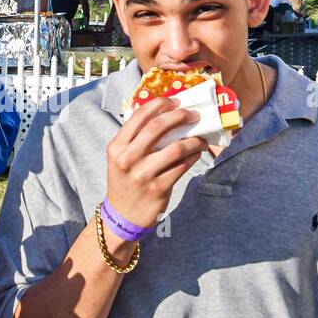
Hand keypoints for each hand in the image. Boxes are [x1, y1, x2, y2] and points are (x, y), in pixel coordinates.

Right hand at [105, 96, 208, 229]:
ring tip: (200, 138)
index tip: (175, 101)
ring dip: (193, 140)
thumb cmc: (125, 181)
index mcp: (117, 147)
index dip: (160, 104)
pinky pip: (182, 167)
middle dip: (180, 116)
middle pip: (158, 127)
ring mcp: (143, 175)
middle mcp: (127, 159)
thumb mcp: (119, 158)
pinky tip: (197, 153)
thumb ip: (134, 137)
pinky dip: (193, 156)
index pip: (139, 116)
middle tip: (192, 115)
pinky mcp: (158, 189)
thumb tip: (160, 113)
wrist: (123, 215)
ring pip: (175, 148)